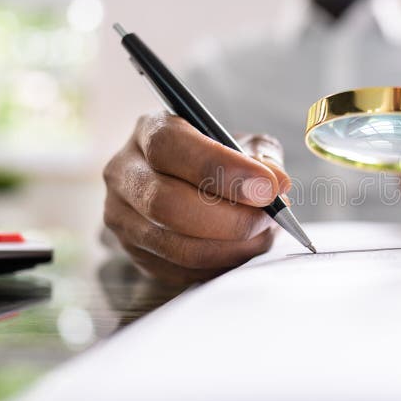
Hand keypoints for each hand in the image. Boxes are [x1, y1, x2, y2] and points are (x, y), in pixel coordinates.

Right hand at [103, 112, 289, 284]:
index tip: (267, 187)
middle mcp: (125, 173)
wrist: (195, 187)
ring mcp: (123, 218)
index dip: (221, 168)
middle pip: (166, 203)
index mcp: (149, 131)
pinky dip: (221, 264)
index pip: (169, 146)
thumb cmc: (222, 160)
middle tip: (269, 217)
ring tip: (262, 234)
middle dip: (228, 217)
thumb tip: (276, 181)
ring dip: (229, 246)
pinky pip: (181, 270)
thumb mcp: (244, 144)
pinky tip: (244, 248)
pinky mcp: (136, 255)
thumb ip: (262, 156)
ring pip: (174, 244)